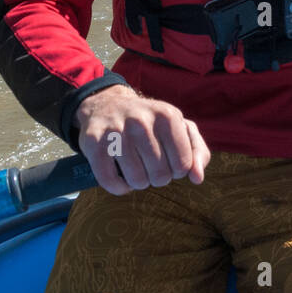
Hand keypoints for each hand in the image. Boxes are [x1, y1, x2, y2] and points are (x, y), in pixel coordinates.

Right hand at [74, 84, 209, 195]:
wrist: (108, 105)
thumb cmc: (152, 124)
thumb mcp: (181, 128)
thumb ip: (198, 152)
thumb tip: (197, 179)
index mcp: (168, 116)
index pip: (183, 166)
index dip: (177, 170)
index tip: (169, 160)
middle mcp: (142, 121)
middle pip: (161, 176)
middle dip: (158, 177)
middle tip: (150, 164)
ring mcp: (116, 131)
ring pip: (138, 181)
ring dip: (139, 182)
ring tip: (136, 167)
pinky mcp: (94, 143)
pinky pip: (111, 182)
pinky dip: (119, 187)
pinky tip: (121, 176)